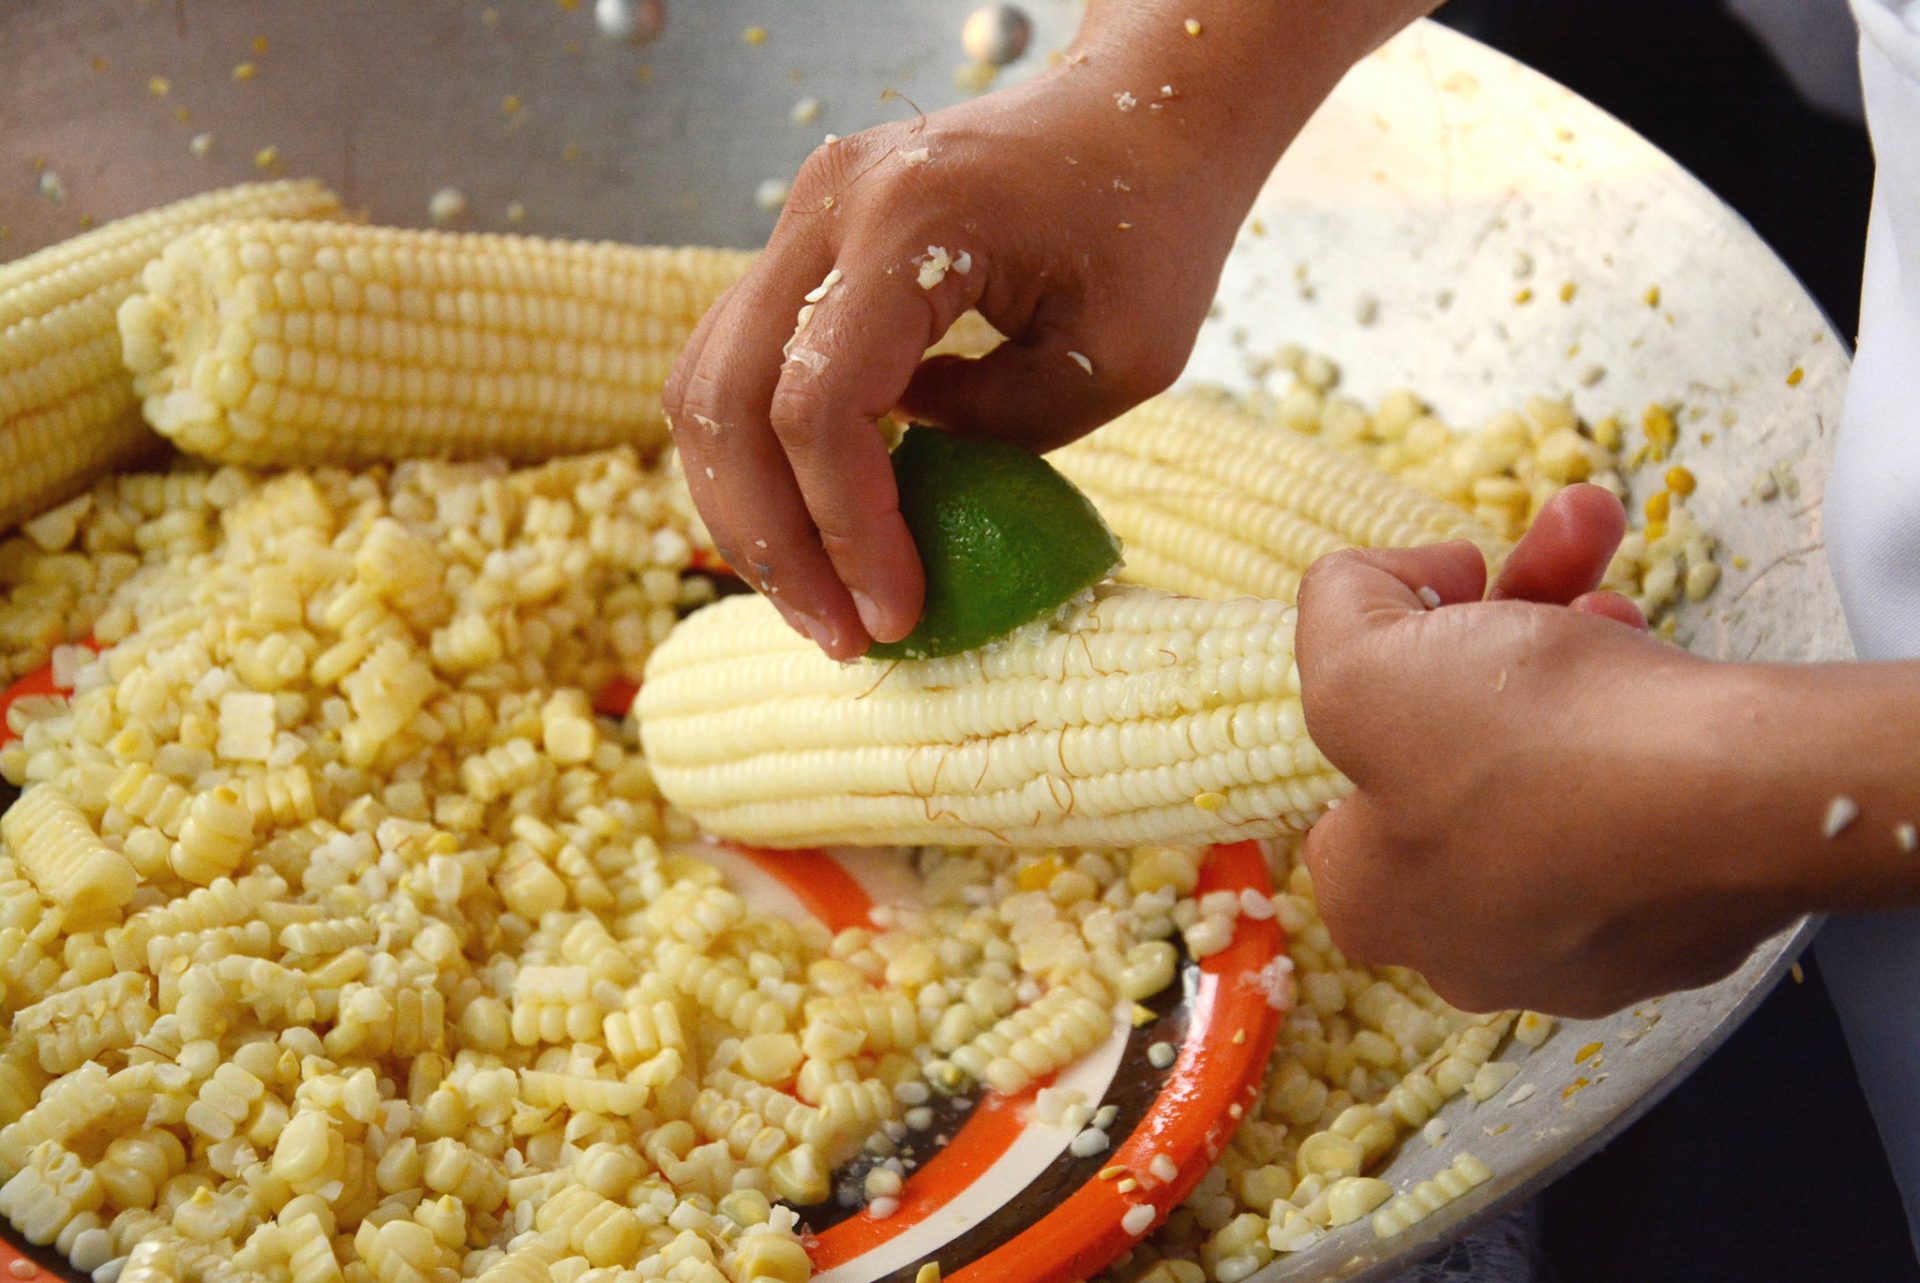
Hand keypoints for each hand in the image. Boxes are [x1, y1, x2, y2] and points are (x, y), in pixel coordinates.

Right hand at [662, 1, 1422, 657]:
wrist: (1144, 107)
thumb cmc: (1156, 227)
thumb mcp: (1118, 358)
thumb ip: (1000, 435)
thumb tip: (899, 507)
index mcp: (911, 220)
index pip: (818, 402)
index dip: (845, 528)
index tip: (896, 614)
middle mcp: (827, 204)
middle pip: (726, 399)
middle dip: (772, 542)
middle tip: (840, 638)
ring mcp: (802, 215)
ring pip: (706, 384)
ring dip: (749, 509)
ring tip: (818, 600)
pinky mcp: (804, 243)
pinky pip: (738, 363)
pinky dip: (760, 457)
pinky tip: (815, 527)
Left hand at [1295, 487, 1796, 1016]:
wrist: (1745, 800)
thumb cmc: (1523, 746)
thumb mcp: (1359, 660)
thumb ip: (1335, 614)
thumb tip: (1386, 591)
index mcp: (1373, 903)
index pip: (1346, 767)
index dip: (1383, 655)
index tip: (1440, 588)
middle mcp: (1468, 941)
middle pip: (1455, 738)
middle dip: (1493, 615)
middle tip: (1537, 546)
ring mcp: (1584, 931)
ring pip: (1550, 746)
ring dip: (1563, 624)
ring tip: (1593, 536)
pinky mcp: (1680, 905)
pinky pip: (1635, 783)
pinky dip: (1635, 695)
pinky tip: (1641, 627)